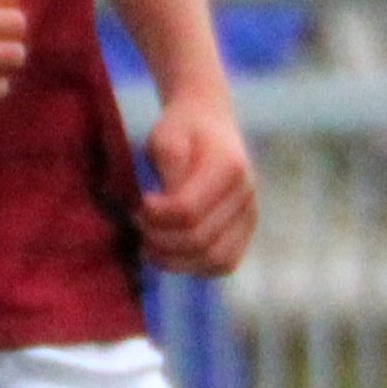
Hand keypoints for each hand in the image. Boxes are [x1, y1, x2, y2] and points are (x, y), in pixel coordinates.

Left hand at [137, 92, 257, 276]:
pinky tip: (170, 254)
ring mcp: (249, 215)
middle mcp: (246, 195)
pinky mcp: (245, 231)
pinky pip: (223, 264)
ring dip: (176, 261)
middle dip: (160, 239)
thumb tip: (163, 208)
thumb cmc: (182, 128)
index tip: (137, 205)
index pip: (188, 210)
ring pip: (215, 260)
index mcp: (229, 167)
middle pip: (201, 240)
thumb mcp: (166, 137)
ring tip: (149, 247)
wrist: (209, 120)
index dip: (156, 217)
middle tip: (137, 224)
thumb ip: (168, 169)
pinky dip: (195, 267)